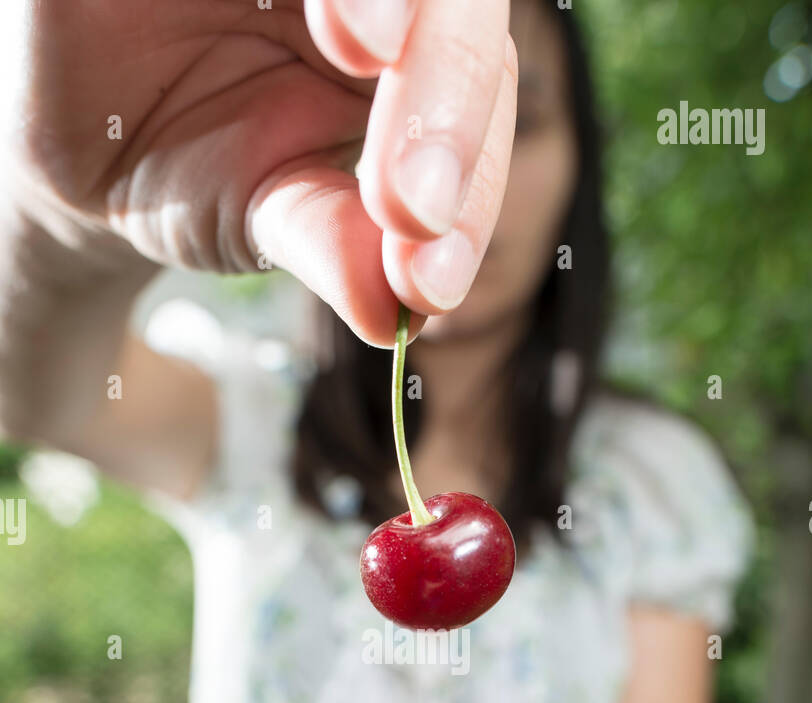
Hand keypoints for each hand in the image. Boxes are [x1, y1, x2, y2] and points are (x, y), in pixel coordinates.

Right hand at [18, 0, 516, 342]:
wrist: (80, 142)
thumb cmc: (194, 171)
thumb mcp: (269, 216)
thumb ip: (336, 244)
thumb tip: (395, 314)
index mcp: (419, 56)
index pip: (483, 90)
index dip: (470, 177)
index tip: (429, 281)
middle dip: (449, 91)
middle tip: (411, 202)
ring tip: (366, 47)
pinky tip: (333, 11)